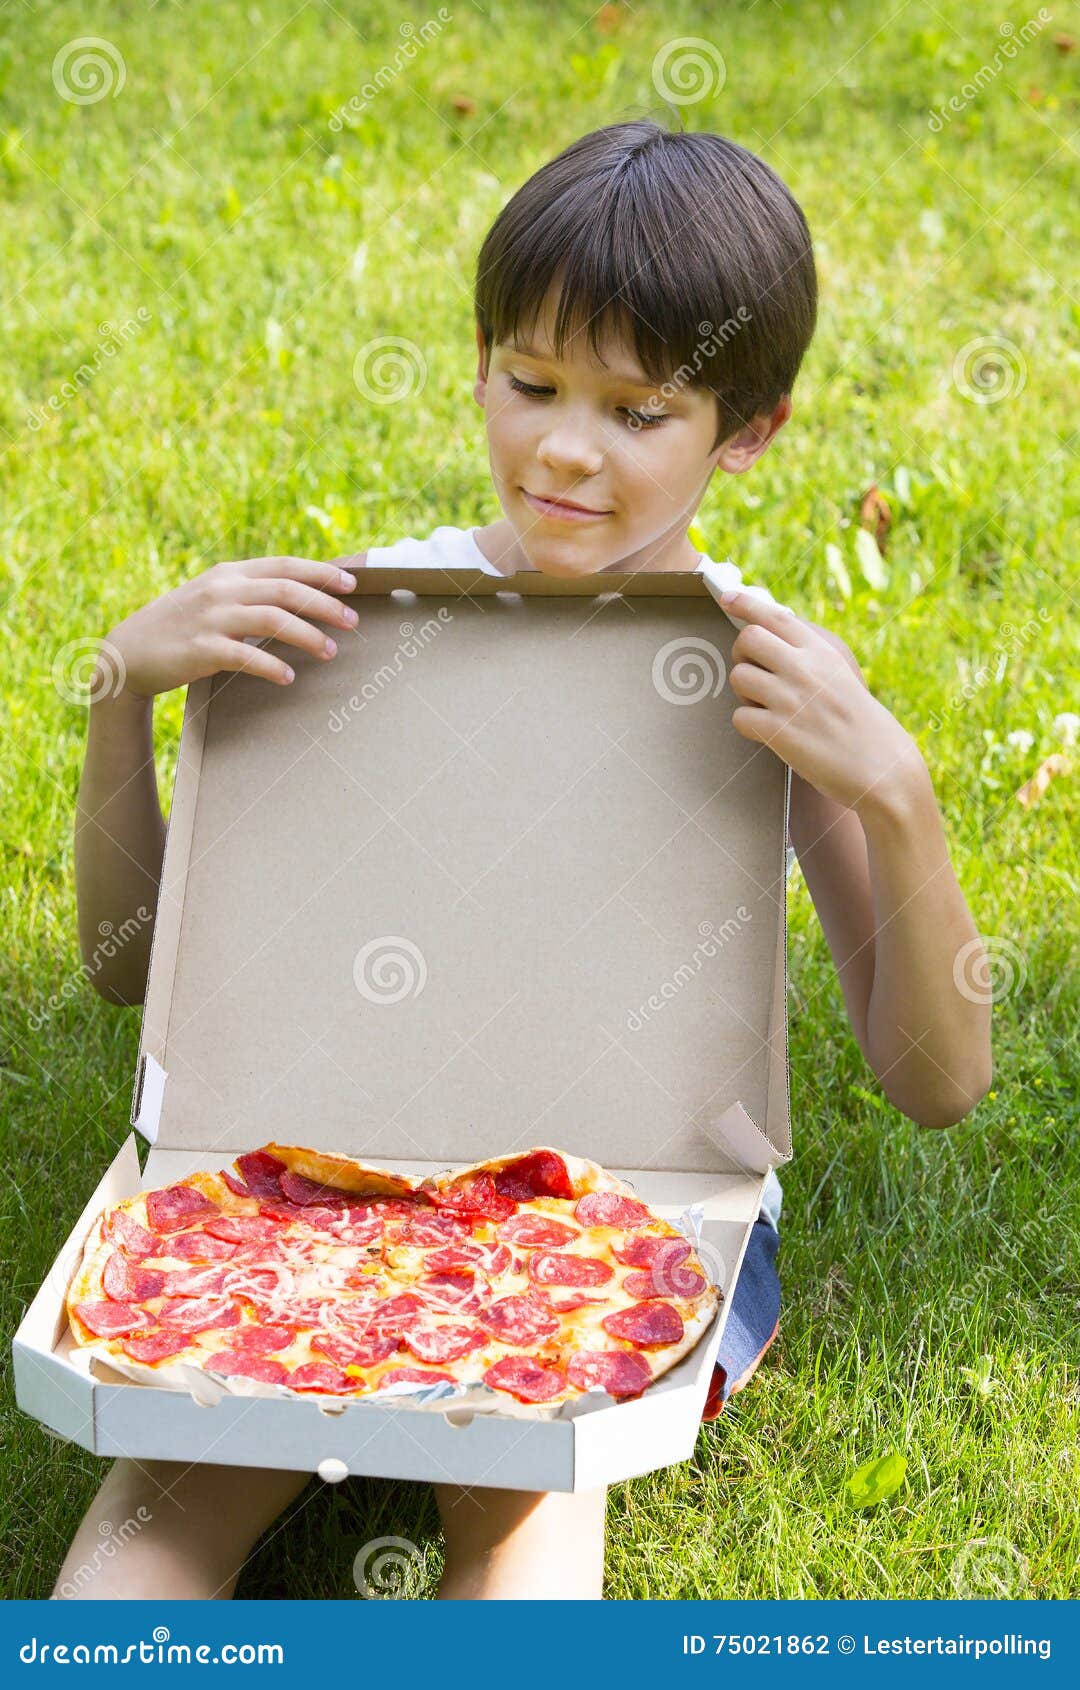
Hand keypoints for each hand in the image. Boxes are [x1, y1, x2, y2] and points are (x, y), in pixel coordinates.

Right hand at [97, 556, 361, 700]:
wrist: (128, 652)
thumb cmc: (180, 627)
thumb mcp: (212, 597)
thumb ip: (248, 593)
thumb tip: (299, 597)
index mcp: (229, 574)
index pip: (284, 566)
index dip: (321, 572)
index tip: (351, 584)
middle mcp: (222, 590)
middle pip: (286, 590)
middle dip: (324, 605)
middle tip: (353, 621)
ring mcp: (211, 618)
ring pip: (272, 620)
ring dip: (307, 636)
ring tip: (330, 651)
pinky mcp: (201, 649)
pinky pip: (245, 656)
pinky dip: (271, 666)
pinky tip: (289, 677)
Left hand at [721, 588, 924, 812]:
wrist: (882, 769)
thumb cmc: (862, 727)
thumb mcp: (842, 678)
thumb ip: (810, 660)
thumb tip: (772, 644)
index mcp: (822, 652)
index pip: (775, 616)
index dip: (746, 603)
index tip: (727, 597)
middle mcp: (803, 669)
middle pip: (746, 640)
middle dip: (742, 654)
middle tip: (754, 672)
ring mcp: (789, 698)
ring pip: (738, 676)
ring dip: (745, 692)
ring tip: (767, 708)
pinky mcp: (777, 731)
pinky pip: (740, 716)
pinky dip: (748, 725)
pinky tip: (769, 733)